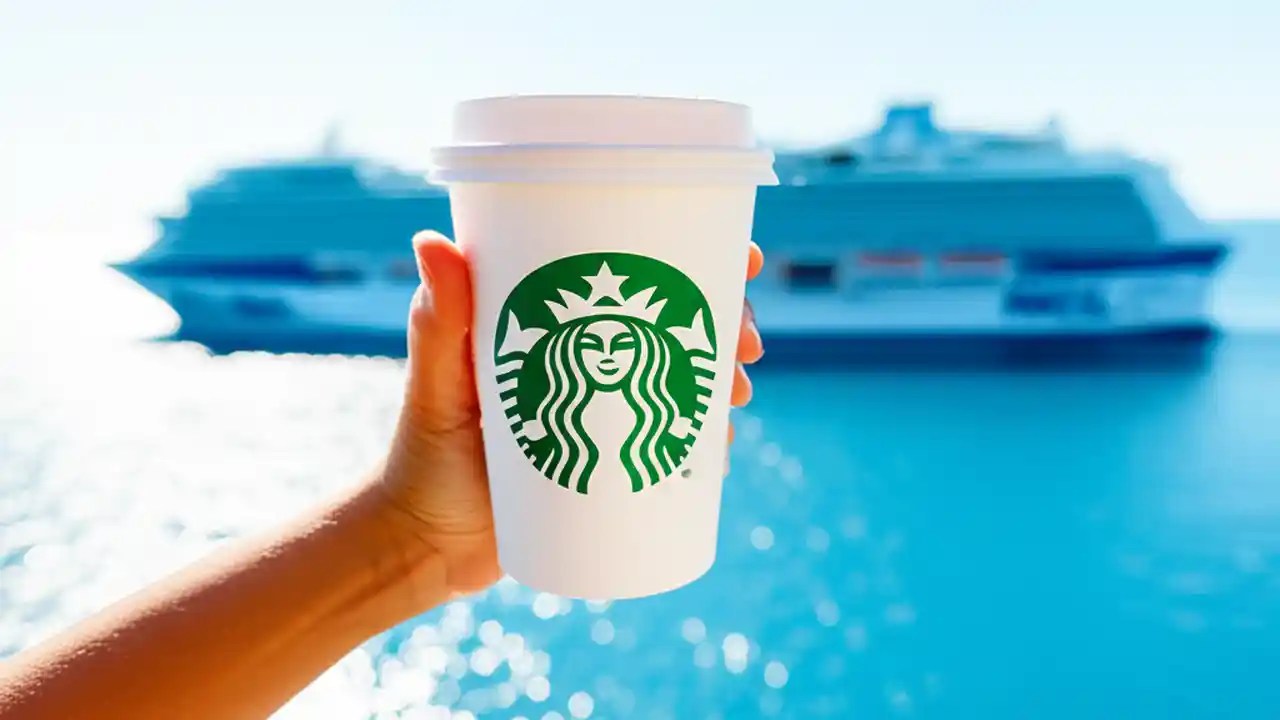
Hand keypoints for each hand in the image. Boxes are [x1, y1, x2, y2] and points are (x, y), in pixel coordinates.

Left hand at [374, 232, 764, 600]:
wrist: (429, 547)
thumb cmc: (420, 457)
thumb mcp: (436, 387)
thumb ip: (438, 323)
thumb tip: (429, 240)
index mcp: (550, 319)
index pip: (627, 266)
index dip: (696, 251)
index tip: (742, 258)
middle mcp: (584, 354)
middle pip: (672, 318)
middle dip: (727, 320)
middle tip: (746, 347)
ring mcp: (603, 406)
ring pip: (681, 373)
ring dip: (724, 373)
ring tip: (737, 394)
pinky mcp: (612, 456)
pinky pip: (672, 436)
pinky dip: (706, 433)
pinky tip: (723, 442)